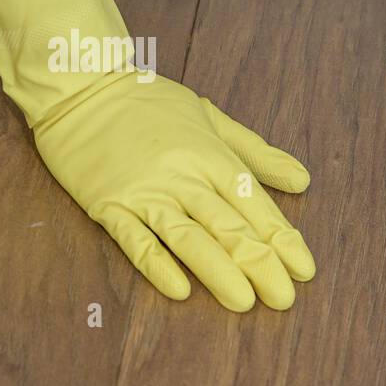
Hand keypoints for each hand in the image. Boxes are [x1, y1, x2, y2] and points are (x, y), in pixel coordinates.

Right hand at [35, 72, 314, 310]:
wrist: (80, 84)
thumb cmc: (150, 102)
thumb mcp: (213, 118)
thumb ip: (258, 154)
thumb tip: (303, 181)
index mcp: (212, 156)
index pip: (256, 205)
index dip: (282, 239)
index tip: (304, 271)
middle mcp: (183, 176)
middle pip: (228, 226)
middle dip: (260, 265)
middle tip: (284, 300)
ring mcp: (145, 192)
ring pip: (188, 237)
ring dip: (218, 271)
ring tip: (243, 302)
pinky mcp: (108, 204)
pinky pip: (135, 240)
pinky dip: (157, 266)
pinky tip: (179, 290)